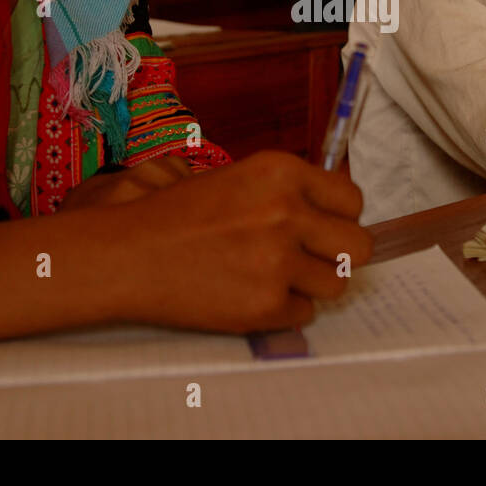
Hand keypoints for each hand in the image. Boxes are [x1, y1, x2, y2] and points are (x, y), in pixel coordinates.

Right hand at [0, 151, 371, 345]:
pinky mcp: (265, 304)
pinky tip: (247, 293)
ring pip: (336, 284)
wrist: (128, 254)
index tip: (323, 226)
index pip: (352, 199)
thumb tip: (337, 217)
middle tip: (309, 258)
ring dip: (310, 285)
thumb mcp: (240, 179)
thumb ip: (289, 192)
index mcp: (281, 171)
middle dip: (338, 255)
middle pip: (357, 246)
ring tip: (270, 275)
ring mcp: (278, 260)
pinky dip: (281, 310)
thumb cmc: (177, 215)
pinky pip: (303, 314)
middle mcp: (287, 211)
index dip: (340, 216)